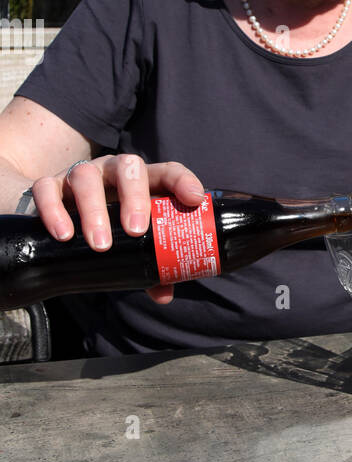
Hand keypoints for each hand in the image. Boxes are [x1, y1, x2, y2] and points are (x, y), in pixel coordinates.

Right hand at [30, 155, 206, 303]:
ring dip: (94, 210)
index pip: (167, 172)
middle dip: (134, 197)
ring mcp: (79, 175)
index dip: (183, 181)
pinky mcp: (49, 187)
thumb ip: (150, 264)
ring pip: (86, 176)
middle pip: (127, 167)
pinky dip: (53, 210)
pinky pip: (46, 189)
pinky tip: (63, 235)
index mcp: (141, 181)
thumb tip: (164, 294)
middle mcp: (111, 172)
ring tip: (100, 244)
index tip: (195, 200)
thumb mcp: (132, 244)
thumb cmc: (111, 230)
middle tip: (136, 231)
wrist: (63, 221)